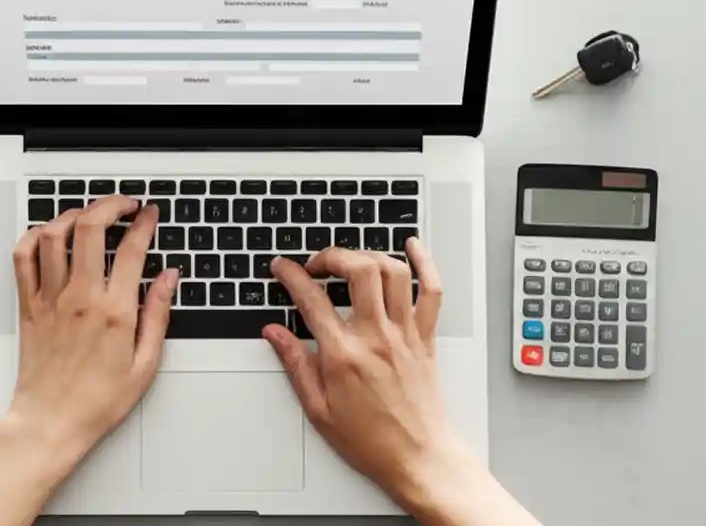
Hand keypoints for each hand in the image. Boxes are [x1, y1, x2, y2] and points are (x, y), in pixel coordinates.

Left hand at [0, 196, 176, 525]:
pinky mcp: (28, 306)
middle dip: (110, 204)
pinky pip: (22, 258)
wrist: (52, 422)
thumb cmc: (97, 401)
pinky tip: (49, 236)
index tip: (150, 214)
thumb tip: (169, 278)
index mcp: (114, 312)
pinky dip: (33, 237)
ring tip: (89, 215)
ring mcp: (50, 299)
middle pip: (90, 228)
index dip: (144, 222)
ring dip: (73, 215)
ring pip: (53, 235)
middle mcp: (79, 298)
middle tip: (124, 204)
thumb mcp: (146, 363)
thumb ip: (158, 314)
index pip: (131, 248)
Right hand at [263, 240, 538, 525]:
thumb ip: (295, 364)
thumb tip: (274, 334)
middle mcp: (376, 337)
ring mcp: (404, 334)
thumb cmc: (371, 441)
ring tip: (351, 259)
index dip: (291, 276)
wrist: (419, 458)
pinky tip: (413, 248)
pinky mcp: (424, 338)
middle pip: (358, 270)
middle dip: (332, 255)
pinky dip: (425, 262)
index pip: (312, 299)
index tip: (283, 269)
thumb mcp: (318, 409)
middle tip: (317, 263)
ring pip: (393, 272)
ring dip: (369, 255)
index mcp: (344, 356)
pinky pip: (431, 290)